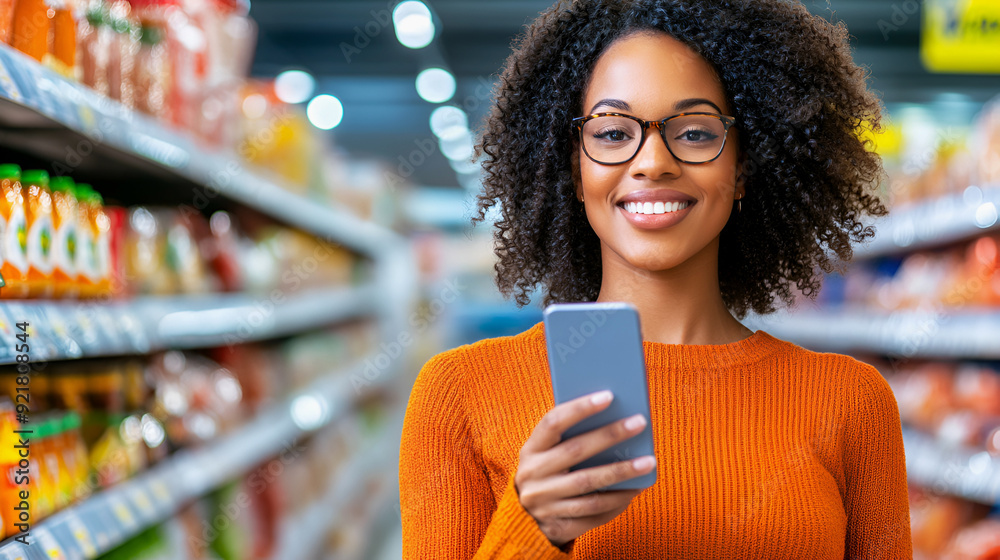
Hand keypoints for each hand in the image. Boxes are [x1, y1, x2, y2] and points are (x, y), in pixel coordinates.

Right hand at [514, 390, 655, 547]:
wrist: (525, 522)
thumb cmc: (549, 474)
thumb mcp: (547, 454)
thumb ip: (570, 438)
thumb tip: (615, 416)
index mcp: (530, 450)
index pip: (553, 422)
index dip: (579, 408)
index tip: (608, 396)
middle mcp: (532, 476)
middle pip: (575, 451)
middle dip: (610, 435)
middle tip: (639, 422)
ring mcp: (544, 503)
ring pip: (589, 486)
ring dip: (622, 472)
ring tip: (648, 461)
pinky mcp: (557, 526)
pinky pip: (594, 512)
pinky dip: (617, 500)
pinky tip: (635, 489)